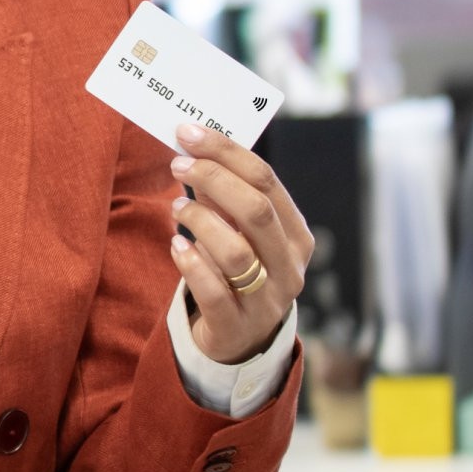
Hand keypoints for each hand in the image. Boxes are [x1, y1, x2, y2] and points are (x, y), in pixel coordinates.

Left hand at [167, 122, 313, 364]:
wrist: (240, 338)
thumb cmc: (236, 271)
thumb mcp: (241, 233)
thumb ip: (226, 198)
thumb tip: (194, 148)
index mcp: (296, 235)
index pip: (267, 181)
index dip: (226, 152)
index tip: (189, 132)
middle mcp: (289, 266)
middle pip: (256, 210)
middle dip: (213, 179)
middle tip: (177, 164)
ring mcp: (267, 299)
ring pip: (236, 252)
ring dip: (200, 221)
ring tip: (176, 207)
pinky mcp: (236, 326)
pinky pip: (214, 292)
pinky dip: (191, 263)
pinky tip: (176, 245)